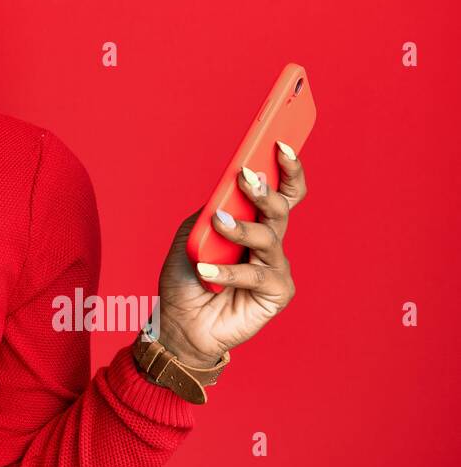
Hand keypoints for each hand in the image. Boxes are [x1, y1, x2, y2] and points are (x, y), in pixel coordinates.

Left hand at [151, 141, 305, 368]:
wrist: (180, 323)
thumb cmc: (187, 278)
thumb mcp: (191, 235)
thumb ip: (211, 211)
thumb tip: (228, 190)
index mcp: (253, 222)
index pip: (279, 189)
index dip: (286, 167)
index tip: (280, 143)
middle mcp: (269, 241)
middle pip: (282, 207)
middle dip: (266, 189)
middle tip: (247, 177)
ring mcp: (275, 267)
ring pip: (269, 237)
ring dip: (241, 229)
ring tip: (218, 224)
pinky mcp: (277, 293)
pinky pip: (257, 275)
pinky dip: (228, 272)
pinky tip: (206, 272)